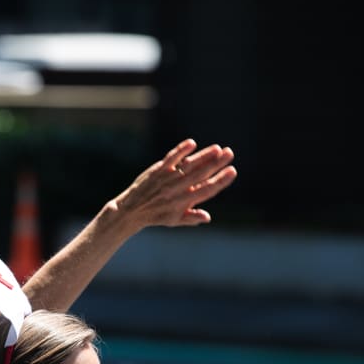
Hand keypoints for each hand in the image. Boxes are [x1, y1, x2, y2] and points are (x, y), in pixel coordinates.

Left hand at [113, 138, 236, 229]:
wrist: (131, 210)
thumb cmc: (156, 215)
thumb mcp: (175, 220)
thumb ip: (192, 217)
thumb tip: (208, 217)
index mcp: (183, 203)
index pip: (206, 190)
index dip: (220, 181)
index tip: (232, 171)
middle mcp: (176, 190)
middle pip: (200, 175)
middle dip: (216, 164)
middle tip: (229, 153)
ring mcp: (166, 179)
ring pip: (188, 166)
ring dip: (203, 156)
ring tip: (217, 148)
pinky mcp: (157, 170)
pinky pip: (170, 159)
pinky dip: (180, 151)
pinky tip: (192, 143)